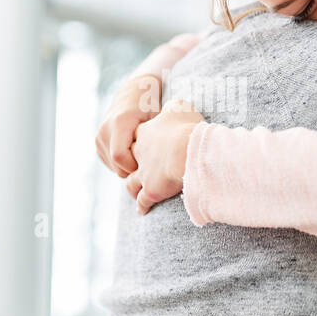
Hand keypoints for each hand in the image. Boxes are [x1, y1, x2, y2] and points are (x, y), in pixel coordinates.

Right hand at [94, 75, 162, 177]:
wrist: (134, 93)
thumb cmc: (151, 106)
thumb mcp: (158, 118)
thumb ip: (156, 138)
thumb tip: (163, 157)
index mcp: (119, 122)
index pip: (119, 157)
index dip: (135, 166)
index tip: (150, 163)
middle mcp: (105, 130)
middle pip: (117, 166)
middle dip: (134, 170)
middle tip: (151, 162)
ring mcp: (99, 137)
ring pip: (114, 167)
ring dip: (130, 167)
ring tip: (143, 154)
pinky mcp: (98, 143)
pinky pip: (111, 164)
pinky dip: (124, 164)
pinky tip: (135, 152)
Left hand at [125, 98, 204, 213]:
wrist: (186, 150)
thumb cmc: (187, 128)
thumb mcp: (181, 108)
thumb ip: (174, 107)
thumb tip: (173, 106)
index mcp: (145, 133)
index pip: (136, 138)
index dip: (140, 143)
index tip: (145, 147)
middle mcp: (139, 154)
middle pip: (130, 162)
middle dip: (132, 166)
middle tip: (136, 170)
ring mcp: (143, 174)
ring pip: (131, 184)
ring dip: (133, 188)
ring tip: (135, 192)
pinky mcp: (150, 191)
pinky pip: (142, 201)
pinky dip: (142, 206)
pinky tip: (142, 210)